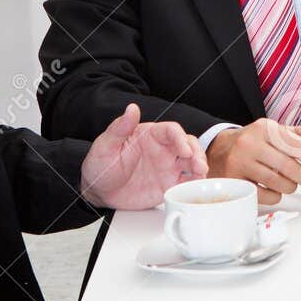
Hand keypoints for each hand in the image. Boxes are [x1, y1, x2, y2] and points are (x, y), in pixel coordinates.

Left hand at [79, 103, 206, 209]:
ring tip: (202, 174)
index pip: (171, 131)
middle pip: (188, 144)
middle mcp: (162, 149)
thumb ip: (119, 128)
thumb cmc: (100, 167)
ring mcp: (167, 167)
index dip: (180, 138)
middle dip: (197, 152)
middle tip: (199, 164)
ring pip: (192, 162)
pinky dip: (195, 184)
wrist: (99, 193)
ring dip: (200, 166)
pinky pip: (187, 182)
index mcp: (149, 135)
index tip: (184, 150)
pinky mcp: (168, 184)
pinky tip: (196, 187)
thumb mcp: (105, 146)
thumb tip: (132, 108)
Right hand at [206, 118, 300, 204]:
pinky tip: (275, 190)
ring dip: (290, 186)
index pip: (295, 144)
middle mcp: (250, 143)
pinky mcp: (234, 181)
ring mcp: (239, 163)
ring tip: (291, 183)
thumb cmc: (251, 141)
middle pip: (287, 165)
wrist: (218, 149)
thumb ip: (300, 134)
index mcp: (264, 128)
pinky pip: (263, 195)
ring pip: (276, 182)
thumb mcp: (274, 132)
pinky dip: (275, 196)